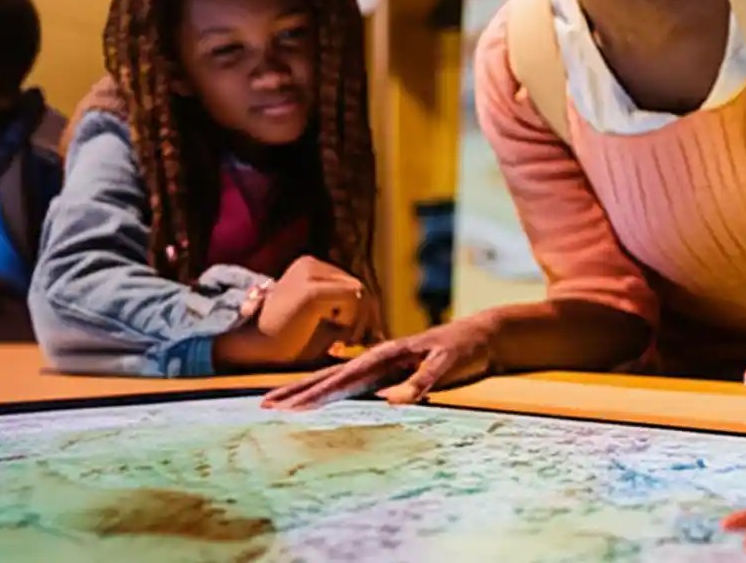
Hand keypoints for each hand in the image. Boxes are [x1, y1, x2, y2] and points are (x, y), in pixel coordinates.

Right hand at [218, 256, 364, 367]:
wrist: (250, 349)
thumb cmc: (283, 341)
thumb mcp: (320, 321)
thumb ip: (345, 314)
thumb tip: (377, 325)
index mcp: (310, 268)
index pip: (352, 285)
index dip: (363, 312)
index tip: (359, 337)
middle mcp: (310, 264)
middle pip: (359, 287)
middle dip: (365, 317)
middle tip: (355, 342)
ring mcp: (310, 273)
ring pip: (358, 292)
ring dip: (358, 320)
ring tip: (342, 342)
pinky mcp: (311, 290)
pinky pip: (351, 300)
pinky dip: (350, 320)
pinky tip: (336, 337)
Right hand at [262, 315, 496, 409]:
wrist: (481, 336)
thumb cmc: (464, 349)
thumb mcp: (447, 365)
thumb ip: (420, 382)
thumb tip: (390, 400)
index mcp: (385, 355)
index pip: (342, 379)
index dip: (314, 395)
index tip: (288, 409)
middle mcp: (377, 359)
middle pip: (328, 377)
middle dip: (297, 392)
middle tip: (264, 405)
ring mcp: (380, 366)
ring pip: (335, 380)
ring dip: (306, 391)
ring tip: (278, 403)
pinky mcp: (388, 373)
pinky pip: (351, 384)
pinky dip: (329, 392)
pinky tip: (316, 401)